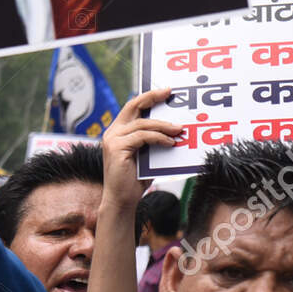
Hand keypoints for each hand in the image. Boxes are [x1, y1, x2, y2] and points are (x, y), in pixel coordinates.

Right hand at [101, 88, 180, 211]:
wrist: (123, 200)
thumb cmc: (136, 178)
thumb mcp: (147, 154)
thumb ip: (154, 139)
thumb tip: (176, 128)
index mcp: (118, 131)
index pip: (133, 107)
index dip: (148, 97)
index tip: (166, 91)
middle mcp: (112, 132)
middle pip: (133, 106)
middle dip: (152, 97)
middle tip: (170, 94)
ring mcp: (113, 140)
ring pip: (142, 124)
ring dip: (164, 125)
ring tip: (179, 129)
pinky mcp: (117, 149)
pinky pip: (143, 137)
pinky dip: (159, 138)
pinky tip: (170, 142)